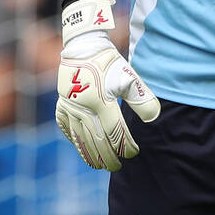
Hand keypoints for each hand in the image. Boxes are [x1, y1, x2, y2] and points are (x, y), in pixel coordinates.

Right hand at [55, 0, 159, 169]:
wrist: (83, 47)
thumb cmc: (110, 63)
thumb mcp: (130, 77)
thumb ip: (142, 99)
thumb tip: (153, 118)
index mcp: (101, 100)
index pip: (115, 132)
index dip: (125, 146)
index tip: (133, 153)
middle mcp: (83, 107)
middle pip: (97, 141)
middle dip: (109, 158)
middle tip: (118, 167)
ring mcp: (69, 108)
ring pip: (80, 139)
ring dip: (91, 155)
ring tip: (102, 166)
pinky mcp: (61, 107)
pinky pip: (67, 130)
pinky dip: (76, 142)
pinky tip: (84, 150)